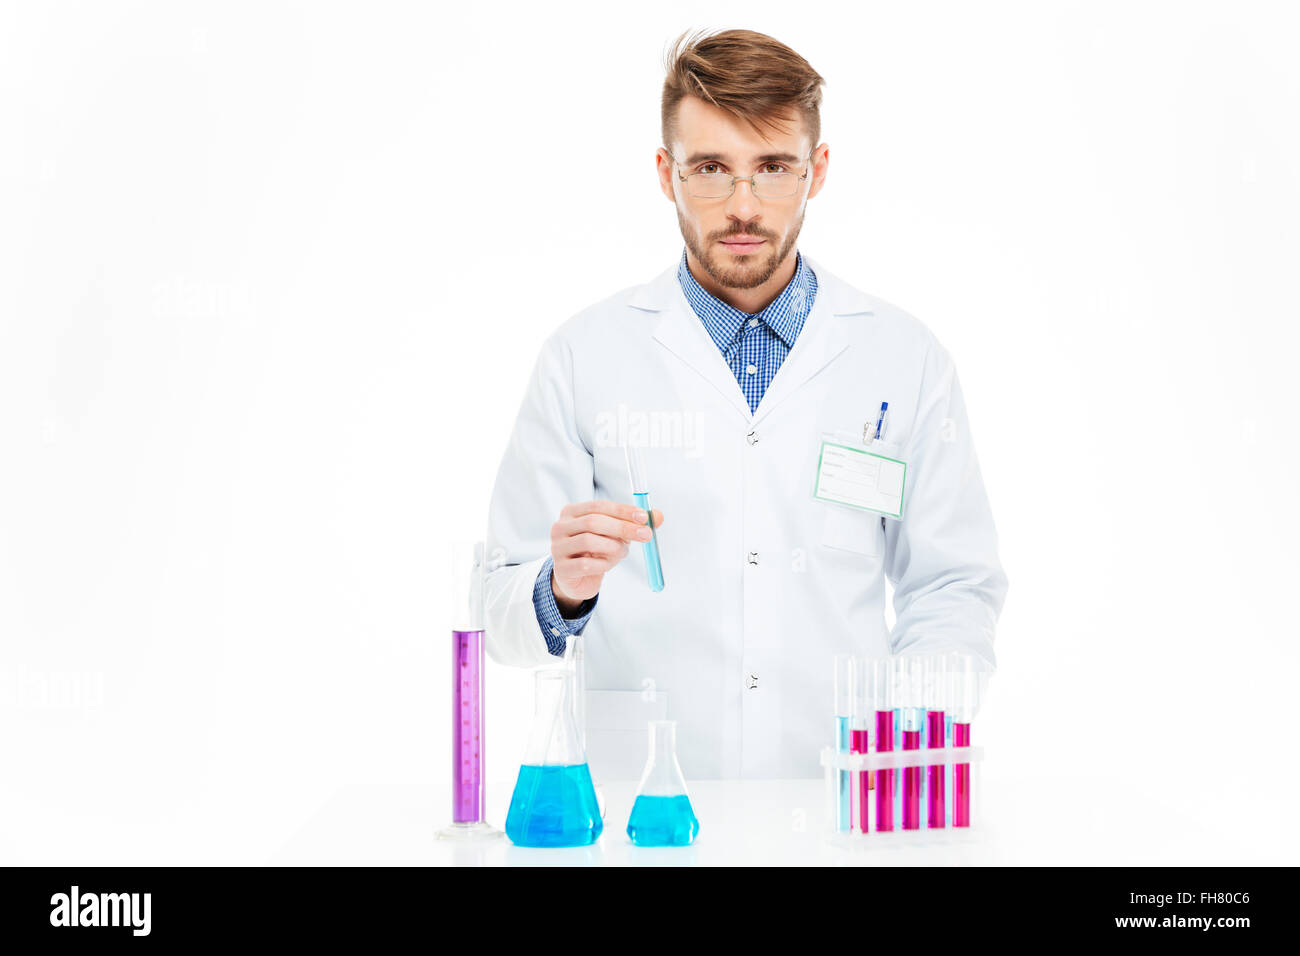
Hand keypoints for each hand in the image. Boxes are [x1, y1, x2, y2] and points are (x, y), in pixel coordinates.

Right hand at [550, 499, 664, 614]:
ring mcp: (557, 547)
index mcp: (572, 512)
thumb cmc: (598, 551)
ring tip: (621, 553)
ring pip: (590, 542)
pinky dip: (603, 565)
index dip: (622, 511)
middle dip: (623, 528)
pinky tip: (606, 566)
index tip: (644, 517)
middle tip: (646, 535)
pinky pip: (587, 565)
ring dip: (614, 549)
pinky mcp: (561, 568)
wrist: (577, 579)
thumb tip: (658, 516)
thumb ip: (636, 524)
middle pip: (594, 522)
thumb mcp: (617, 534)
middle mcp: (560, 527)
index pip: (599, 506)